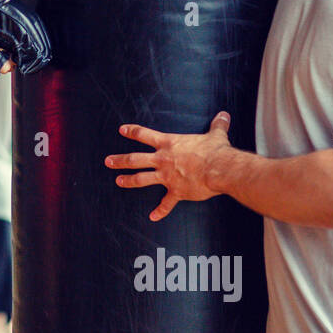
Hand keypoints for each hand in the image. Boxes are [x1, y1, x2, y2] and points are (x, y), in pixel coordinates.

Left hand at [103, 111, 231, 220]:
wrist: (220, 169)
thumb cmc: (216, 151)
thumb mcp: (216, 135)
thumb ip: (218, 125)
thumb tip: (224, 116)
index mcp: (169, 143)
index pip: (144, 135)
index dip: (132, 132)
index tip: (122, 130)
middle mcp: (163, 159)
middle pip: (135, 159)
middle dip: (119, 160)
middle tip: (108, 161)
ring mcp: (167, 176)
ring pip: (141, 179)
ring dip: (128, 180)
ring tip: (118, 181)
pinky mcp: (176, 191)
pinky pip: (166, 204)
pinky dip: (160, 211)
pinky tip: (153, 216)